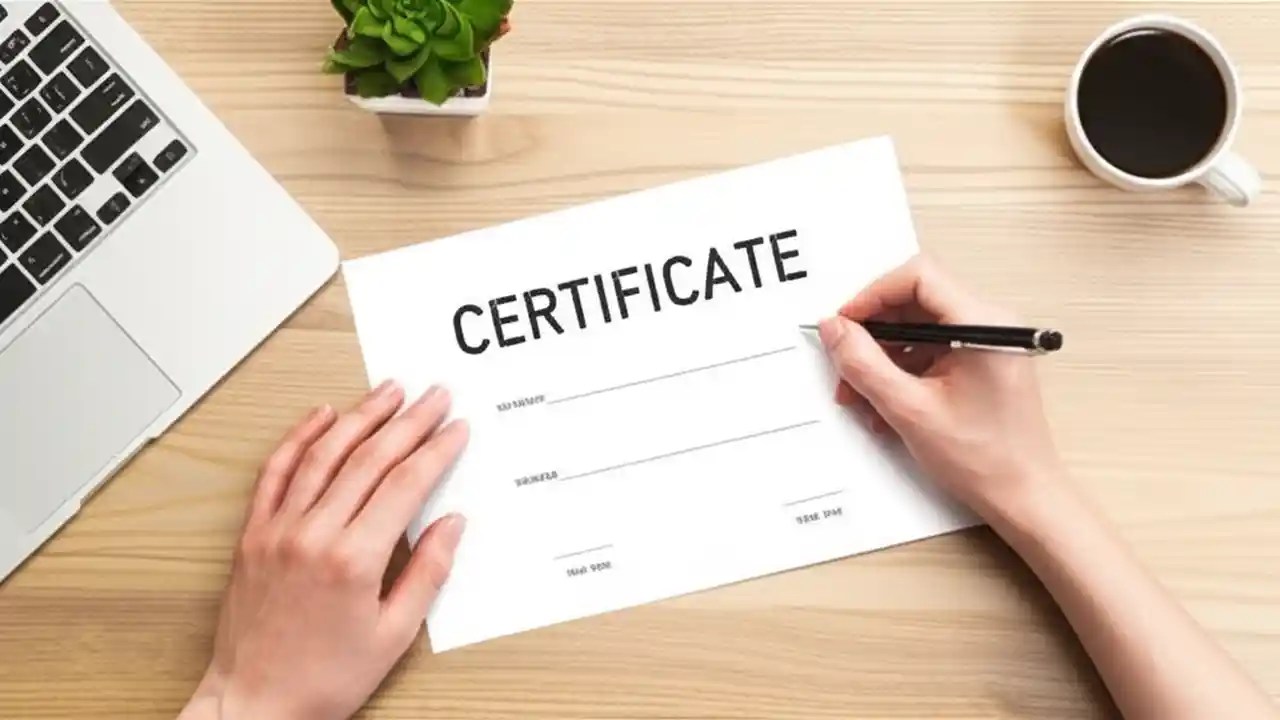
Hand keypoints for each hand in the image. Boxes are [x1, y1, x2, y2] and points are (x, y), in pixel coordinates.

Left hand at [178, 382, 468, 719]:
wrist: (255, 705)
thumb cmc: (323, 679)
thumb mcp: (393, 635)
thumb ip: (426, 573)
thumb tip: (450, 524)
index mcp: (354, 560)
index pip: (405, 484)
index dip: (436, 450)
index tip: (455, 429)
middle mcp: (313, 534)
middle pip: (370, 459)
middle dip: (409, 422)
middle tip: (433, 396)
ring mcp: (279, 530)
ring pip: (324, 454)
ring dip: (360, 417)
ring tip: (388, 392)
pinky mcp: (253, 535)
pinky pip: (276, 472)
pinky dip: (299, 438)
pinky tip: (321, 416)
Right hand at [817, 256, 1060, 518]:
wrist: (1024, 498)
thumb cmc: (985, 459)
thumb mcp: (910, 410)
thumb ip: (864, 364)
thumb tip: (834, 329)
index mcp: (983, 325)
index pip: (919, 277)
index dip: (873, 294)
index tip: (844, 323)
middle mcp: (989, 325)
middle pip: (915, 302)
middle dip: (873, 333)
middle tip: (843, 363)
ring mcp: (985, 345)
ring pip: (917, 330)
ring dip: (882, 359)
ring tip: (859, 395)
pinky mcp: (978, 364)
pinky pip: (929, 352)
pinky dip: (900, 373)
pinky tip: (883, 405)